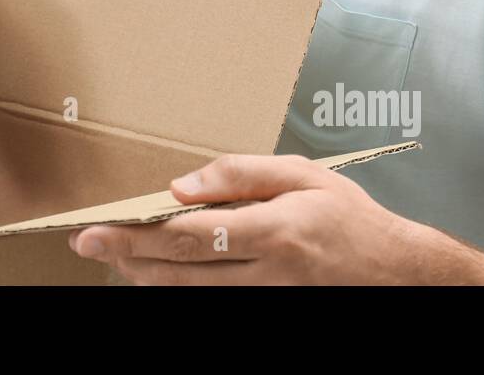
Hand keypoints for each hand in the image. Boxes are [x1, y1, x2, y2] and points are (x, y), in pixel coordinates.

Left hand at [67, 153, 421, 283]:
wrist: (398, 274)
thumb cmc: (350, 219)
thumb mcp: (303, 175)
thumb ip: (241, 175)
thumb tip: (182, 185)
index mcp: (274, 231)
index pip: (191, 236)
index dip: (140, 236)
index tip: (99, 231)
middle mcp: (266, 273)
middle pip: (180, 270)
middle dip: (127, 257)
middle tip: (85, 244)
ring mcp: (265, 299)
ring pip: (190, 293)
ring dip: (146, 274)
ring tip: (112, 255)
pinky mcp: (265, 308)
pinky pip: (212, 300)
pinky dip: (178, 286)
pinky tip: (155, 271)